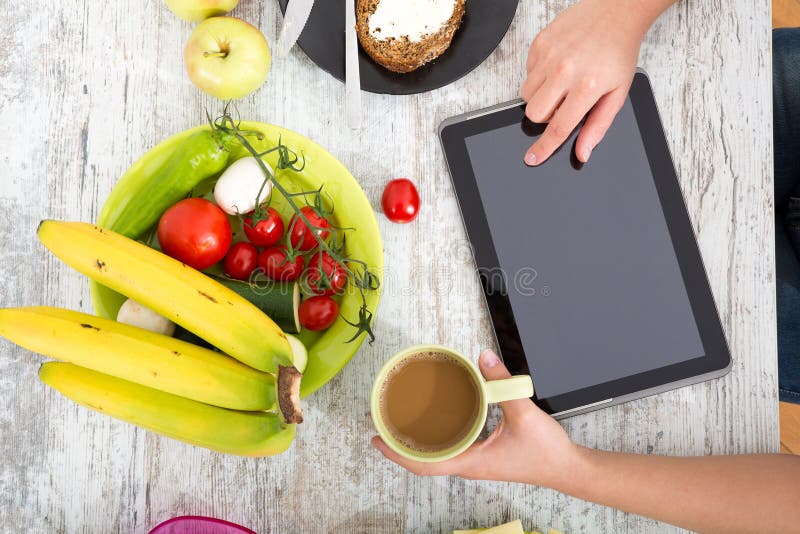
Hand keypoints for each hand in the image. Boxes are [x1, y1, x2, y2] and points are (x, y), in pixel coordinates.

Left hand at [371, 350, 577, 486]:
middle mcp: (470, 466)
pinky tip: (434, 427)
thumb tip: (485, 358)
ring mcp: (476, 463)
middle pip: (425, 463)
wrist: (568, 468)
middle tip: (380, 428)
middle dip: (399, 449)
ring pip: (437, 459)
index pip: (426, 464)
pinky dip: (436, 442)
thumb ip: (504, 384)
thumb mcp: (524, 413)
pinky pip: (452, 452)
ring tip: (399, 427)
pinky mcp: (484, 458)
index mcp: (472, 462)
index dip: (397, 454)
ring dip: (416, 446)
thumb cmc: (547, 452)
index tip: (377, 440)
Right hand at [521, 0, 662, 164]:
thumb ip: (598, 126)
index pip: (558, 127)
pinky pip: (527, 72)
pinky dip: (539, 76)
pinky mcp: (540, 43)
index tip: (532, 158)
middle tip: (561, 105)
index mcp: (587, 86)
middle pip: (534, 113)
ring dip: (540, 97)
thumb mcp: (617, 93)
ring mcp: (549, 55)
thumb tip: (583, 152)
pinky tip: (557, 66)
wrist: (616, 13)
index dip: (543, 148)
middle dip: (544, 116)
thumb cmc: (618, 51)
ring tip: (560, 83)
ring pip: (526, 95)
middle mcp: (565, 71)